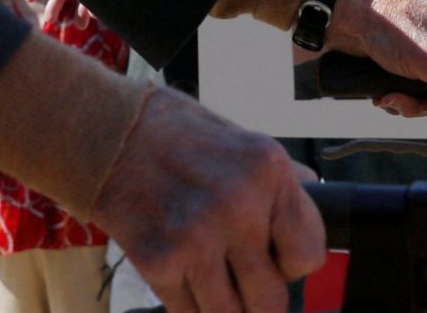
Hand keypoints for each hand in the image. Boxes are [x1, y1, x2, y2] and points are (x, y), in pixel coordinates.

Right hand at [92, 87, 324, 312]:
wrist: (110, 132)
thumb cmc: (179, 136)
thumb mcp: (245, 143)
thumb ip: (282, 184)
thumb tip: (316, 208)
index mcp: (269, 172)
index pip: (309, 255)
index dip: (293, 263)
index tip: (278, 258)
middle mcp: (239, 207)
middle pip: (271, 299)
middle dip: (260, 298)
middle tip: (246, 282)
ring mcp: (198, 239)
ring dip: (225, 307)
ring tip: (214, 281)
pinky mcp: (158, 263)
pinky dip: (191, 307)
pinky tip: (186, 278)